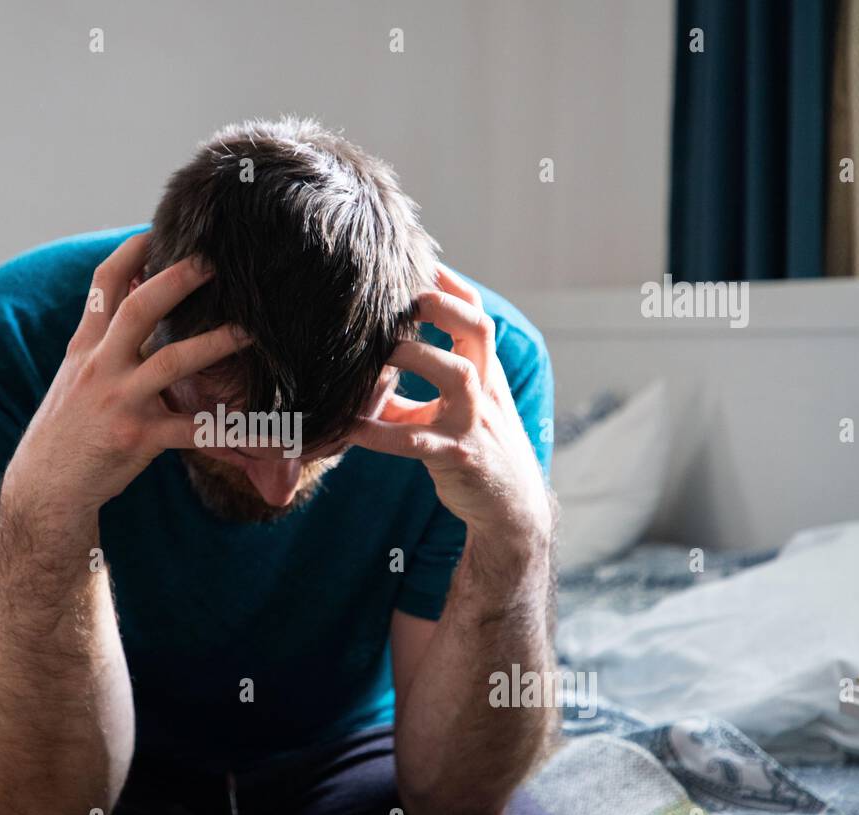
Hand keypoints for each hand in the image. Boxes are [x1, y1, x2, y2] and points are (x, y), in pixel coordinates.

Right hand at [4, 233, 249, 514]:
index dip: (133, 251)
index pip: (104, 282)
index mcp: (87, 345)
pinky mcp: (138, 437)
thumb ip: (104, 337)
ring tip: (249, 331)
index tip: (161, 228)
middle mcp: (100, 365)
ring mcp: (120, 400)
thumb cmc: (68, 427)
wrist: (44, 486)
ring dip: (214, 343)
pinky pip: (195, 431)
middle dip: (176, 280)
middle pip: (138, 308)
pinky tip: (267, 435)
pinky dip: (234, 433)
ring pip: (171, 362)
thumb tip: (137, 293)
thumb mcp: (77, 375)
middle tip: (214, 261)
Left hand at [352, 267, 550, 555]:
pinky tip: (348, 427)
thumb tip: (361, 375)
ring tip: (380, 353)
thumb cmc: (475, 451)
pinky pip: (417, 440)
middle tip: (405, 295)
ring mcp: (474, 423)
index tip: (421, 262)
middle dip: (444, 306)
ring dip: (418, 357)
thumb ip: (408, 392)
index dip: (452, 287)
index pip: (477, 317)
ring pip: (458, 376)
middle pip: (479, 331)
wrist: (510, 508)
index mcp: (484, 375)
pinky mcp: (459, 458)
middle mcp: (484, 391)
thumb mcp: (449, 414)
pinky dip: (381, 433)